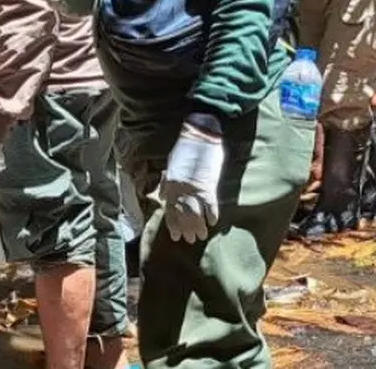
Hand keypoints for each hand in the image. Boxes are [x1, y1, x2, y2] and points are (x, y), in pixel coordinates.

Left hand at [160, 123, 223, 242]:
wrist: (198, 135)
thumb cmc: (185, 149)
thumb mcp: (171, 166)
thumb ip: (166, 182)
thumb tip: (162, 195)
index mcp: (170, 185)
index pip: (170, 209)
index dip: (172, 223)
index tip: (175, 235)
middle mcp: (179, 189)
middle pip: (182, 214)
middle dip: (185, 228)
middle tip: (189, 240)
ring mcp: (193, 188)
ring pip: (194, 213)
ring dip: (198, 226)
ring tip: (201, 236)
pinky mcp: (207, 185)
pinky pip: (209, 204)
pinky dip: (211, 214)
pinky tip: (213, 223)